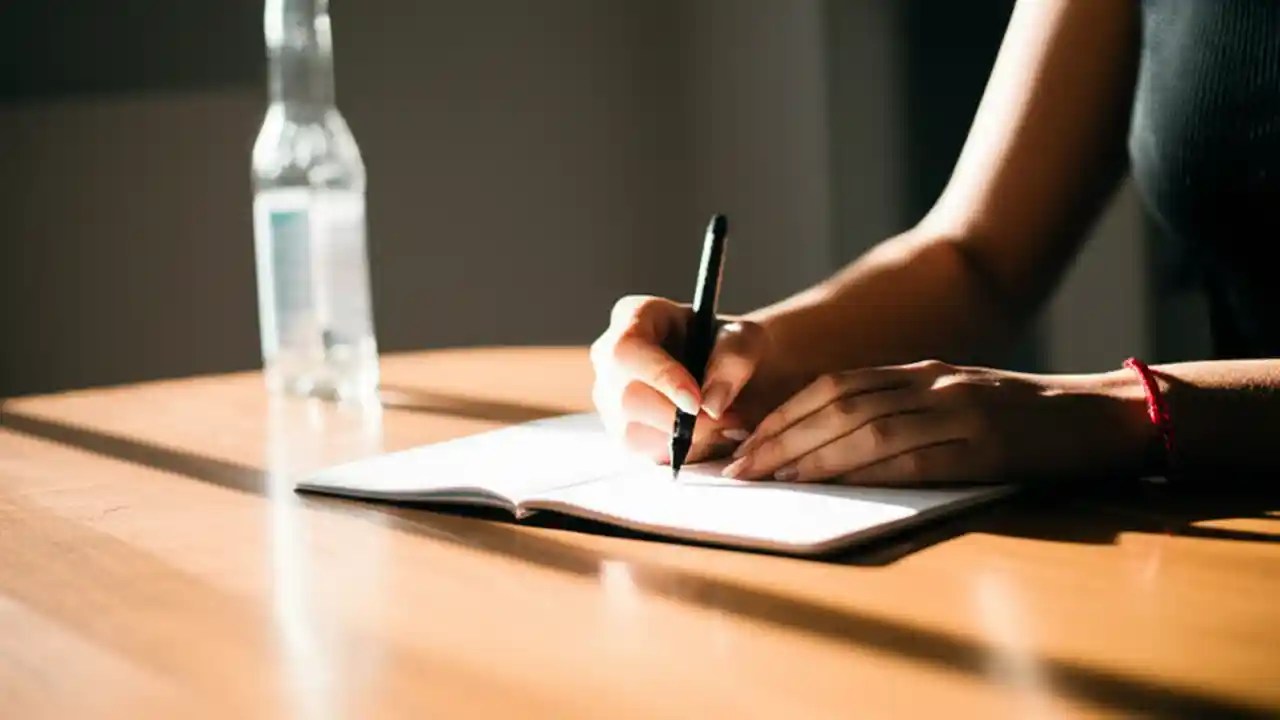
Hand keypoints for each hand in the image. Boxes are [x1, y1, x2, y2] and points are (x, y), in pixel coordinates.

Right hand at [590, 295, 777, 463]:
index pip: (627, 350)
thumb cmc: (732, 346)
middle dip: (679, 419)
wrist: (733, 372)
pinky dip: (681, 453)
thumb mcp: (745, 340)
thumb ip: (733, 362)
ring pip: (632, 432)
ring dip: (685, 439)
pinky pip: (643, 454)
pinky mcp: (622, 433)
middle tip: (727, 421)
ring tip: (725, 426)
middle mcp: (610, 358)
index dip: (659, 378)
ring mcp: (609, 398)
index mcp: (634, 316)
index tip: (696, 402)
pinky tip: (707, 436)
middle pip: (627, 398)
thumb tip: (710, 405)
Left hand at [723, 360, 1152, 484]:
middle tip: (739, 468)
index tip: (745, 442)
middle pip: (838, 405)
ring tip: (770, 480)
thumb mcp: (955, 398)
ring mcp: (959, 412)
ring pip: (867, 429)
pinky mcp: (985, 447)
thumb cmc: (1022, 416)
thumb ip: (901, 410)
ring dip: (810, 455)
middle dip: (781, 437)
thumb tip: (832, 443)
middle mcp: (931, 384)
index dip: (783, 414)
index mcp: (920, 373)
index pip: (833, 388)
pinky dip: (866, 473)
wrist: (1101, 415)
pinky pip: (914, 459)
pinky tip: (834, 486)